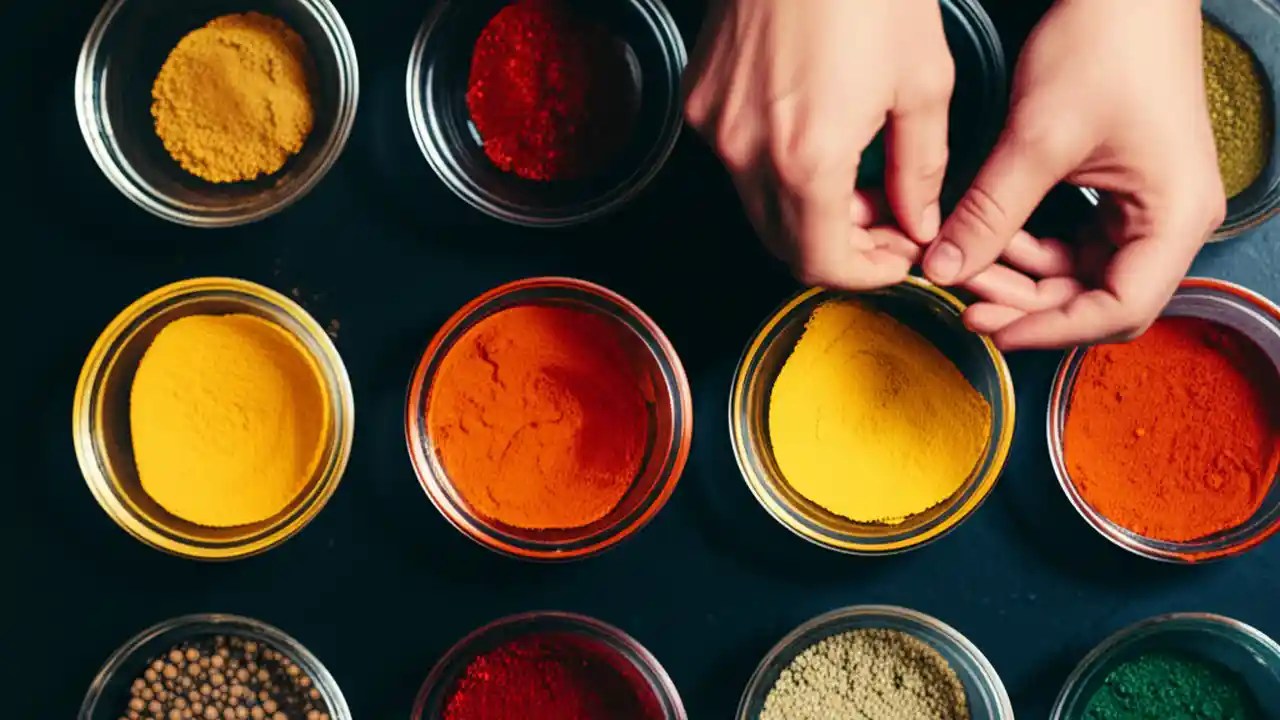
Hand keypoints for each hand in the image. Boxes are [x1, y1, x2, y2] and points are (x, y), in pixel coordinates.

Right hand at [684, 0, 954, 287]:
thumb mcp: (923, 80)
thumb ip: (921, 168)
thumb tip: (917, 219)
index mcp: (808, 158)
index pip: (823, 262)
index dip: (864, 273)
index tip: (893, 258)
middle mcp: (747, 153)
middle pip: (784, 246)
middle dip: (838, 247)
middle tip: (883, 221)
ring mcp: (715, 128)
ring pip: (758, 207)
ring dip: (807, 212)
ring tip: (854, 174)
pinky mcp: (700, 102)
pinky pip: (736, 161)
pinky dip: (774, 169)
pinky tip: (813, 134)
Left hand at [923, 0, 1224, 348]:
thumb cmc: (1105, 45)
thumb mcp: (1037, 138)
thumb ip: (990, 213)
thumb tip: (943, 270)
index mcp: (1174, 217)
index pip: (1120, 309)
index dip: (1051, 329)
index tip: (992, 329)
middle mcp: (1171, 221)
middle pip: (1098, 298)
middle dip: (1028, 304)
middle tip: (963, 300)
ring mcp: (1147, 208)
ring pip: (1079, 273)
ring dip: (1021, 276)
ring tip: (963, 265)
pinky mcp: (1121, 192)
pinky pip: (1073, 241)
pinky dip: (1027, 246)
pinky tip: (985, 237)